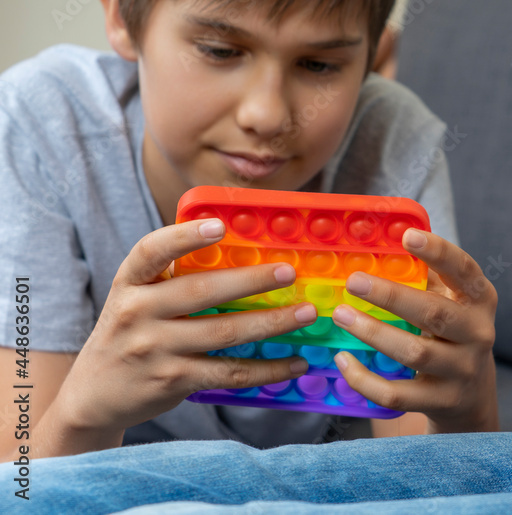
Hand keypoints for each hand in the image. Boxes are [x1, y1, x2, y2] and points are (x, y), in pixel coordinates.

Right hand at [52, 218, 318, 442]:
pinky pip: (228, 372)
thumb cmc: (132, 333)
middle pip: (202, 292)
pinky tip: (295, 362)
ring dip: (272, 323)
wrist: (94, 395)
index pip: (150, 251)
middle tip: (289, 272)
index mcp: (130, 283)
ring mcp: (154, 349)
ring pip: (224, 333)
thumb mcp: (137, 298)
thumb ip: (173, 277)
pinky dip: (266, 370)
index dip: (185, 236)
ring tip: (307, 314)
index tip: (220, 226)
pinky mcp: (173, 380)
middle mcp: (137, 312)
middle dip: (251, 280)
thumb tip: (244, 252)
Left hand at [330, 229, 498, 433]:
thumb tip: (380, 243)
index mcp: (480, 299)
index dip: (437, 251)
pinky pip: (398, 394)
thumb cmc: (450, 333)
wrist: (472, 395)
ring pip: (415, 353)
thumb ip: (425, 276)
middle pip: (433, 313)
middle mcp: (478, 333)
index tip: (407, 236)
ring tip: (341, 315)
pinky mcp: (442, 401)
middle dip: (391, 296)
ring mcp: (463, 370)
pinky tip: (343, 361)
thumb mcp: (450, 302)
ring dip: (374, 332)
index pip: (464, 269)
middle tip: (354, 281)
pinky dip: (366, 379)